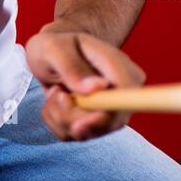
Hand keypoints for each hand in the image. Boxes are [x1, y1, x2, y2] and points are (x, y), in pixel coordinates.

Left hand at [25, 29, 145, 140]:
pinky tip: (54, 103)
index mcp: (117, 65)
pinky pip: (77, 135)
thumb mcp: (53, 49)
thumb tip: (99, 87)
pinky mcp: (96, 121)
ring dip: (62, 118)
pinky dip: (58, 123)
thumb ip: (73, 67)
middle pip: (110, 122)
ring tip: (54, 92)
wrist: (52, 55)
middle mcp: (121, 89)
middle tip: (55, 93)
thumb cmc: (55, 46)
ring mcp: (111, 107)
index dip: (107, 115)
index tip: (79, 123)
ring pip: (90, 131)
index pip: (129, 97)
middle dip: (74, 118)